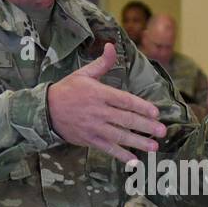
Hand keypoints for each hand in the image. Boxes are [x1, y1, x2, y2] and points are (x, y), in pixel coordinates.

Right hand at [47, 44, 166, 163]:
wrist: (45, 110)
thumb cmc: (67, 90)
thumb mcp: (83, 74)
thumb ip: (102, 63)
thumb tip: (111, 45)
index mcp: (99, 94)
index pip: (125, 101)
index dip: (141, 107)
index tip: (156, 113)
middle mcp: (98, 112)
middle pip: (126, 120)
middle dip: (146, 127)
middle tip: (162, 131)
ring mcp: (94, 128)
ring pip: (120, 136)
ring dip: (138, 142)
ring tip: (154, 146)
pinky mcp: (89, 140)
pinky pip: (108, 149)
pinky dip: (121, 155)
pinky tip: (134, 160)